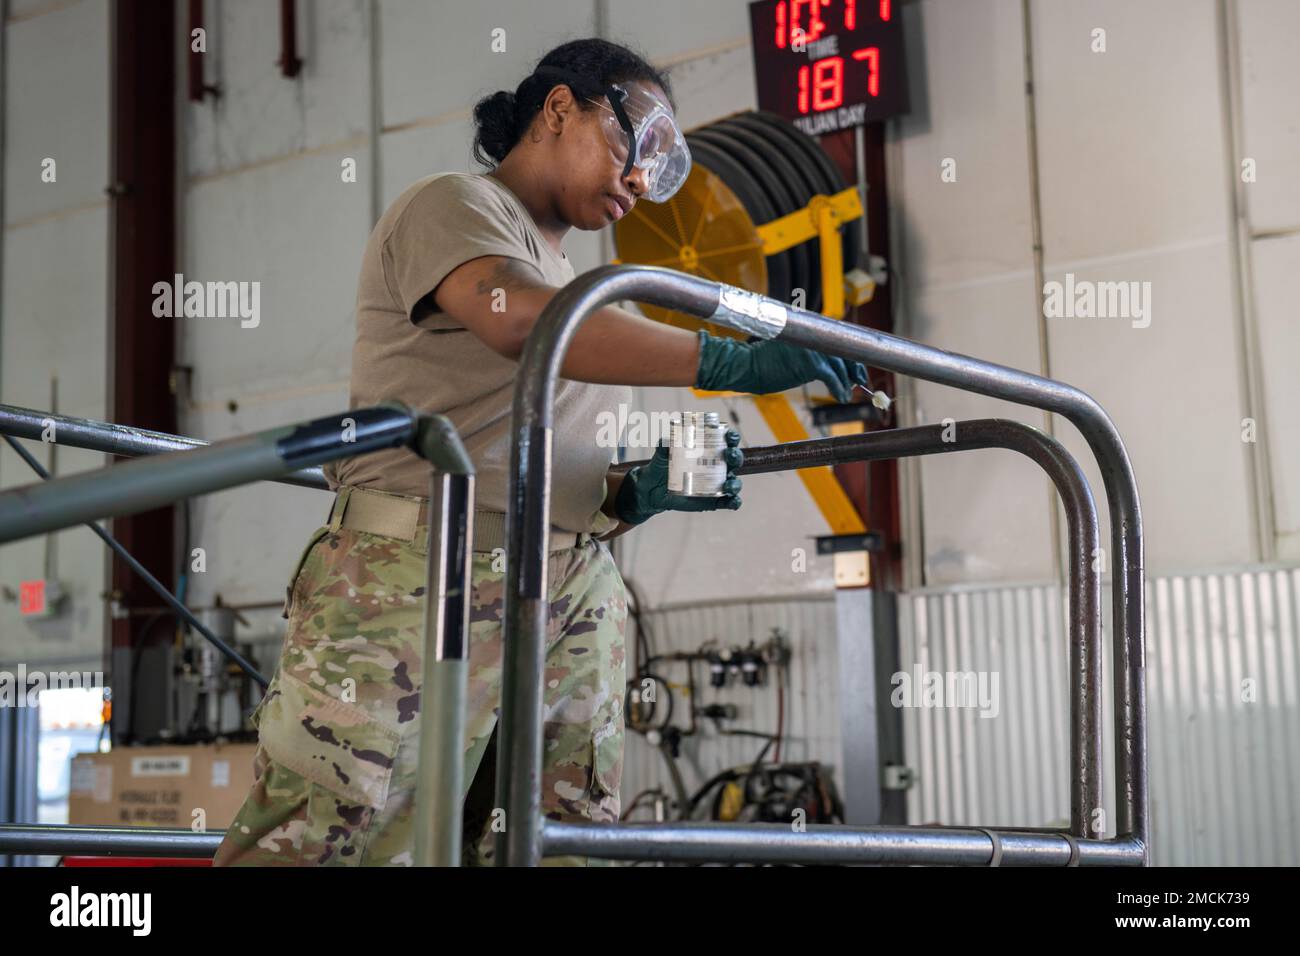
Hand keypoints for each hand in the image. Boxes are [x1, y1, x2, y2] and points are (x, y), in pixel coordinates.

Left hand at [614, 429, 743, 525]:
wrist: (654, 489)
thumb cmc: (662, 466)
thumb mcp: (661, 455)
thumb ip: (663, 447)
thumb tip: (665, 441)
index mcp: (709, 450)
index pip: (726, 441)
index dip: (732, 437)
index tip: (731, 436)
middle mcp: (717, 466)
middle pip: (733, 459)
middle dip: (735, 456)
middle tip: (729, 455)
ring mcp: (716, 483)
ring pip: (733, 481)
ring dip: (735, 483)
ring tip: (727, 486)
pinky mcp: (713, 499)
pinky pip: (728, 501)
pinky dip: (734, 502)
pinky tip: (732, 503)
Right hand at [694, 329, 867, 402]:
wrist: (747, 366)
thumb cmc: (763, 362)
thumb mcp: (789, 350)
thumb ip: (809, 352)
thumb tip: (830, 367)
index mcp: (808, 329)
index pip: (837, 339)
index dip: (850, 356)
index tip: (857, 368)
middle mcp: (813, 335)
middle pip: (844, 351)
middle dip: (854, 368)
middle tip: (860, 382)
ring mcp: (813, 348)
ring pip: (840, 366)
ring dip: (846, 382)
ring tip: (848, 393)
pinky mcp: (811, 363)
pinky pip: (833, 378)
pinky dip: (839, 389)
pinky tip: (841, 397)